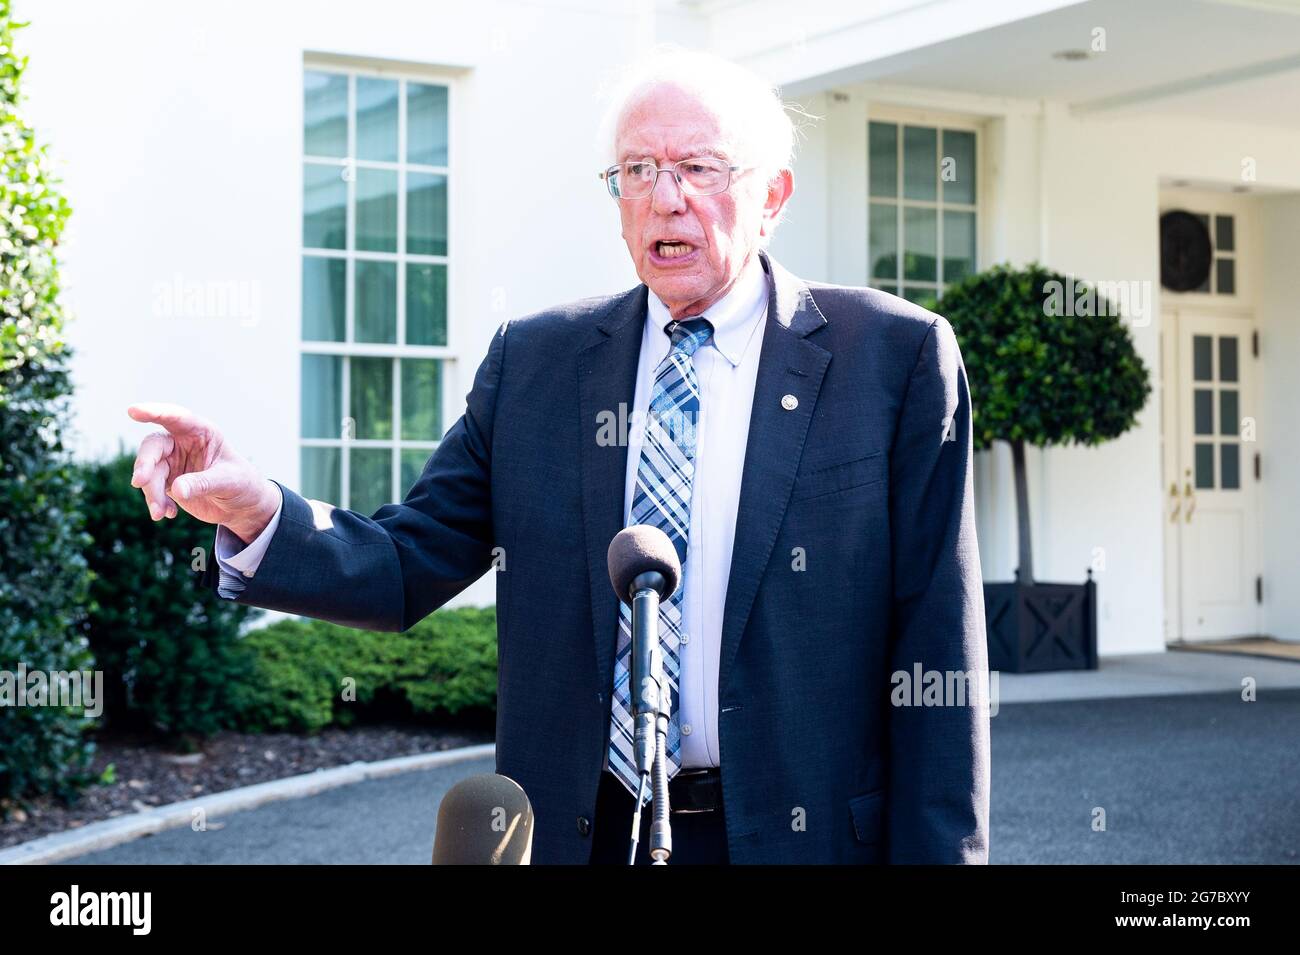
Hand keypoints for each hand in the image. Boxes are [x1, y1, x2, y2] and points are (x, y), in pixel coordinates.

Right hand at [127, 402, 280, 543]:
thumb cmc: (242, 484)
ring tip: (160, 514)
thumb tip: (176, 489)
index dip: (154, 412)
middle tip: (139, 482)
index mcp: (202, 432)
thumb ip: (204, 483)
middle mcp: (182, 443)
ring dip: (151, 492)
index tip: (133, 411)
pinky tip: (169, 514)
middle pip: (154, 446)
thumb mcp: (229, 482)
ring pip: (149, 471)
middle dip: (144, 464)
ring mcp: (173, 462)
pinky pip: (152, 489)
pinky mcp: (167, 481)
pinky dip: (156, 502)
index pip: (176, 418)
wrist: (242, 506)